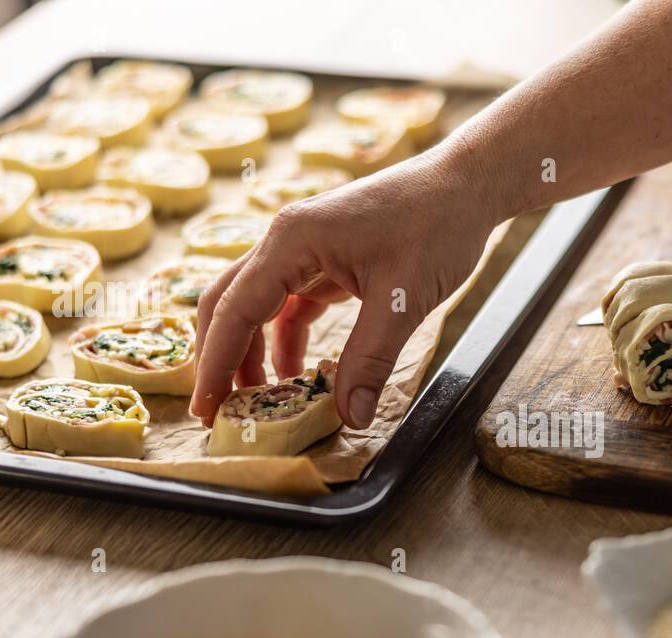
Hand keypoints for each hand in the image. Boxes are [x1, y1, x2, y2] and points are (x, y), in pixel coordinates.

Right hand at [191, 151, 498, 427]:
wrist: (466, 185)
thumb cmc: (436, 226)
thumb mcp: (402, 300)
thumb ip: (370, 360)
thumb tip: (351, 417)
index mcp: (291, 240)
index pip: (235, 310)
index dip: (215, 364)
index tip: (205, 410)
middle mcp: (285, 240)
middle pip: (229, 303)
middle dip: (220, 358)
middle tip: (219, 412)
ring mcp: (304, 248)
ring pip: (257, 305)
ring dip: (252, 352)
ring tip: (256, 400)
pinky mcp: (326, 259)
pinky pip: (290, 304)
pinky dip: (287, 339)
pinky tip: (297, 372)